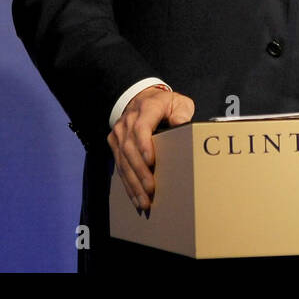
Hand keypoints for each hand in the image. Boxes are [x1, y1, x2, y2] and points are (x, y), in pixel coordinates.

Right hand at [106, 85, 194, 211]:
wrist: (142, 98)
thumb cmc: (165, 104)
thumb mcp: (178, 103)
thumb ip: (182, 113)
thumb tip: (184, 126)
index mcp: (146, 108)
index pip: (141, 128)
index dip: (144, 145)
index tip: (151, 162)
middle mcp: (128, 120)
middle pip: (130, 148)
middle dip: (140, 172)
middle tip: (151, 190)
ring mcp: (119, 132)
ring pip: (123, 160)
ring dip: (133, 182)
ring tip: (144, 201)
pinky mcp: (115, 143)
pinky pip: (119, 165)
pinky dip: (128, 183)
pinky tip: (135, 197)